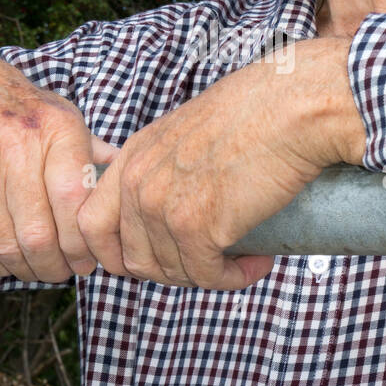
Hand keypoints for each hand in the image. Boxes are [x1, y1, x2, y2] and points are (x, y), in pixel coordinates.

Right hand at [0, 42, 118, 281]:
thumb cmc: (15, 104)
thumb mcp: (60, 113)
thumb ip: (93, 151)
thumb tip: (125, 183)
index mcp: (56, 129)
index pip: (73, 200)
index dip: (83, 241)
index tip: (91, 257)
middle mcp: (17, 148)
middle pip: (41, 233)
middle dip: (59, 265)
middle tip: (67, 270)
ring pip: (8, 244)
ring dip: (29, 270)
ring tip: (42, 270)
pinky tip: (11, 264)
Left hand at [76, 36, 363, 290]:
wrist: (293, 106)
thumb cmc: (257, 111)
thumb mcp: (188, 133)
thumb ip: (167, 165)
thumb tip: (176, 204)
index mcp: (133, 156)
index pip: (92, 224)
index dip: (116, 252)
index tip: (155, 258)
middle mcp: (138, 182)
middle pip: (131, 259)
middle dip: (172, 271)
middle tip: (211, 261)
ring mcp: (162, 206)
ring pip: (170, 273)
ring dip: (209, 274)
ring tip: (244, 258)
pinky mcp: (196, 228)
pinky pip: (206, 276)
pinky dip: (235, 278)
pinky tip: (258, 262)